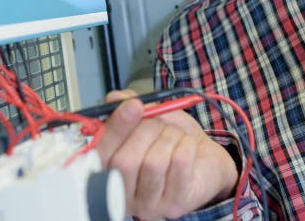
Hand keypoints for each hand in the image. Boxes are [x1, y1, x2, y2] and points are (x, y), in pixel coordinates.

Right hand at [95, 89, 238, 218]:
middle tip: (159, 120)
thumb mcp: (149, 117)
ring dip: (169, 137)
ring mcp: (148, 206)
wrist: (205, 159)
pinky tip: (188, 146)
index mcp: (107, 173)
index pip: (99, 156)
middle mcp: (123, 196)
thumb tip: (115, 99)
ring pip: (153, 163)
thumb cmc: (170, 141)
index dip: (114, 129)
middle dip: (147, 130)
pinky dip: (187, 144)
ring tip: (175, 134)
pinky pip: (179, 164)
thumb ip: (129, 107)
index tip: (132, 105)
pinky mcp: (174, 206)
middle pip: (125, 163)